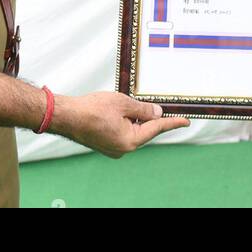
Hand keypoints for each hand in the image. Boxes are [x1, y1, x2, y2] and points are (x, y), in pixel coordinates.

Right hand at [51, 91, 188, 158]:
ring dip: (131, 118)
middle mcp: (123, 149)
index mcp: (130, 140)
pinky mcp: (105, 145)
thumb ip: (143, 109)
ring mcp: (113, 148)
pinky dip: (123, 122)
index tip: (186, 121)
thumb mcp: (123, 103)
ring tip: (118, 105)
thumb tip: (156, 113)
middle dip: (145, 116)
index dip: (172, 122)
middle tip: (141, 102)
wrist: (66, 116)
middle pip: (144, 130)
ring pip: (131, 130)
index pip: (157, 128)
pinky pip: (121, 132)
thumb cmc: (91, 109)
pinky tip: (114, 111)